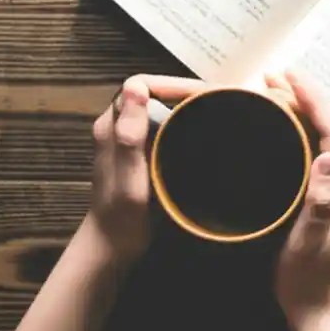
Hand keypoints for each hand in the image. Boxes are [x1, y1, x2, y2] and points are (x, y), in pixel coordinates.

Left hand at [88, 74, 208, 264]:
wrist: (112, 246)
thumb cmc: (121, 215)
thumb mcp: (129, 176)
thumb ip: (130, 134)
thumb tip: (136, 84)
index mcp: (111, 125)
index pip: (141, 84)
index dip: (172, 84)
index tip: (204, 94)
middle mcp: (118, 127)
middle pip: (152, 93)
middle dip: (183, 93)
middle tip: (218, 103)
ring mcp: (128, 140)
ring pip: (158, 109)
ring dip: (185, 107)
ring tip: (216, 114)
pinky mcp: (140, 153)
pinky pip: (163, 127)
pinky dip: (183, 125)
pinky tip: (203, 136)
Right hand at [272, 71, 329, 326]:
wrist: (325, 315)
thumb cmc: (310, 281)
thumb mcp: (308, 241)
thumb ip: (318, 200)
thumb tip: (324, 156)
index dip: (312, 96)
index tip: (287, 74)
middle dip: (303, 98)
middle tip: (268, 82)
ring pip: (325, 142)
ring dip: (302, 115)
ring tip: (271, 100)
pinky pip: (319, 158)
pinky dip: (301, 138)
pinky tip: (283, 140)